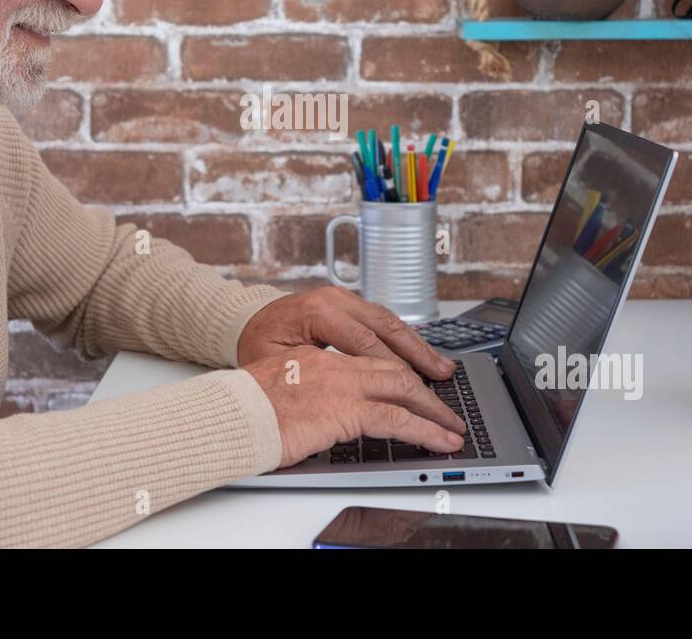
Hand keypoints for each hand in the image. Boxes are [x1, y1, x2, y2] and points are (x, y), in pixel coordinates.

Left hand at [237, 287, 455, 380]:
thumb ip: (307, 372)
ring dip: (419, 347)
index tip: (412, 392)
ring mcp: (346, 298)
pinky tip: (424, 358)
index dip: (390, 368)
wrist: (247, 319)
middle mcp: (335, 298)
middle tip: (442, 378)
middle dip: (417, 355)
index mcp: (317, 310)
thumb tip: (336, 393)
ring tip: (443, 369)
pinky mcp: (352, 305)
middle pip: (386, 327)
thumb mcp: (272, 362)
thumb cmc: (258, 345)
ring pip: (391, 322)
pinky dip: (407, 341)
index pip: (363, 341)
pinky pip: (384, 322)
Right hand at [243, 346, 466, 467]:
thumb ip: (306, 388)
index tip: (416, 383)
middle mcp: (335, 362)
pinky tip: (441, 441)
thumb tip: (321, 407)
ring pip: (405, 390)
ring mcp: (342, 383)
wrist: (227, 414)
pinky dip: (426, 430)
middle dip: (427, 389)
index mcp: (317, 354)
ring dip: (435, 412)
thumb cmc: (243, 408)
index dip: (400, 371)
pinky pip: (399, 418)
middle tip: (447, 406)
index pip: (371, 356)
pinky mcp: (346, 410)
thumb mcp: (279, 387)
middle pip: (395, 369)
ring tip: (453, 429)